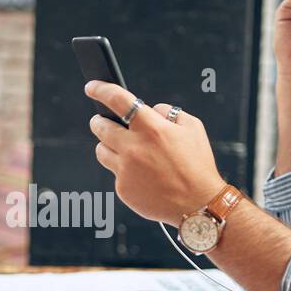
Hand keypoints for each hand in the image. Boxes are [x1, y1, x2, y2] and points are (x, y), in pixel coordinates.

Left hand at [86, 80, 225, 224]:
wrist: (198, 204)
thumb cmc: (198, 164)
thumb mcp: (193, 128)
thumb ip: (168, 112)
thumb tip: (149, 109)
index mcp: (152, 128)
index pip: (117, 100)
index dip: (100, 89)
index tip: (91, 86)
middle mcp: (134, 148)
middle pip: (100, 127)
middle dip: (100, 121)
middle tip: (104, 121)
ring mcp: (126, 170)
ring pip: (101, 151)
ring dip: (109, 146)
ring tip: (127, 150)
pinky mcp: (123, 189)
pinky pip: (115, 173)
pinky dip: (124, 171)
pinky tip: (142, 175)